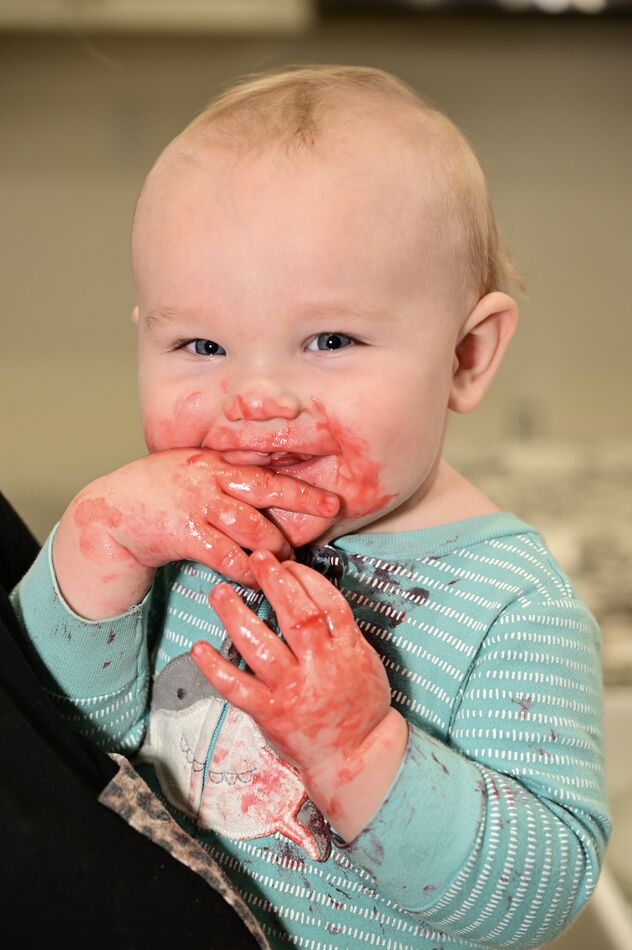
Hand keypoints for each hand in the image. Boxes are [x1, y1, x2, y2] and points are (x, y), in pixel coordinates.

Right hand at [53, 449, 338, 618]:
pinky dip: (246, 569)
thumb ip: (226, 469)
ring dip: (275, 546)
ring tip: (290, 560)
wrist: (111, 511)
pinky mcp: (186, 534)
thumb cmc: (155, 489)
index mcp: (215, 461)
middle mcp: (210, 479)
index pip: (265, 466)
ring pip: (251, 526)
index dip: (299, 479)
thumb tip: (272, 472)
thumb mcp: (191, 467)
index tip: (329, 494)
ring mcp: (198, 506)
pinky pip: (226, 555)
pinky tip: (257, 578)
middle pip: (266, 489)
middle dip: (302, 502)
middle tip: (329, 513)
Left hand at [191, 550, 406, 838]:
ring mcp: (293, 691)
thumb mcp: (363, 660)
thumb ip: (339, 630)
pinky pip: (238, 688)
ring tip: (219, 593)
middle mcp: (320, 668)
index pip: (328, 604)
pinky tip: (199, 647)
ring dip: (237, 616)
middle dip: (275, 582)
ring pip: (262, 646)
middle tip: (255, 558)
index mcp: (347, 651)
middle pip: (297, 616)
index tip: (287, 563)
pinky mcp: (271, 714)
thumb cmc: (360, 705)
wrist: (356, 758)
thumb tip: (310, 592)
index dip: (306, 579)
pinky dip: (215, 668)